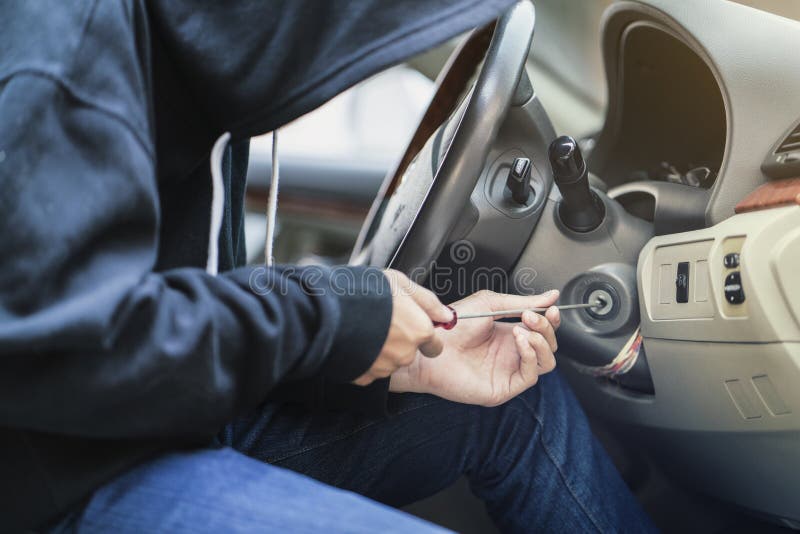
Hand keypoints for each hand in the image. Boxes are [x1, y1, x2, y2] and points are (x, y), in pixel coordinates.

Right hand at [353, 270, 453, 385]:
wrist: (327, 312)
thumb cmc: (365, 292)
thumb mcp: (401, 283)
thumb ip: (428, 301)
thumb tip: (446, 316)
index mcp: (419, 330)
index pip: (434, 345)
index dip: (424, 335)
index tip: (412, 327)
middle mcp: (406, 353)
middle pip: (409, 352)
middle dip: (398, 340)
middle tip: (381, 321)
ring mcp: (385, 367)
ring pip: (389, 361)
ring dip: (380, 349)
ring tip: (364, 328)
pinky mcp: (364, 376)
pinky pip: (369, 369)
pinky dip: (364, 359)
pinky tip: (354, 341)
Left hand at [389, 289, 560, 405]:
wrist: (431, 344)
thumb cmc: (451, 326)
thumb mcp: (491, 304)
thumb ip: (522, 301)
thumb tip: (552, 296)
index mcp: (509, 334)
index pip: (543, 330)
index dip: (551, 320)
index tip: (551, 309)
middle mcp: (512, 354)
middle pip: (549, 345)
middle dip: (546, 328)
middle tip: (530, 316)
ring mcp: (509, 372)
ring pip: (546, 362)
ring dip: (542, 342)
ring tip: (523, 328)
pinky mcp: (504, 388)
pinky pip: (531, 375)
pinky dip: (531, 355)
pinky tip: (518, 340)